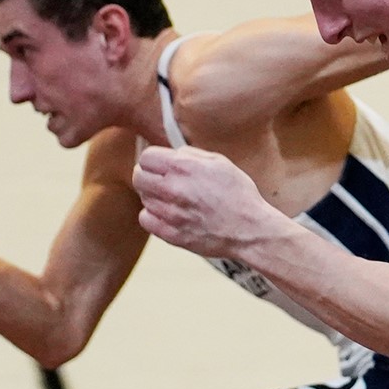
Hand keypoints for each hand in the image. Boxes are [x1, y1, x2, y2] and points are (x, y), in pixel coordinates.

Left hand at [132, 145, 281, 257]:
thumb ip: (191, 155)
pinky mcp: (170, 234)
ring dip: (153, 196)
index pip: (146, 157)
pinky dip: (153, 215)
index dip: (153, 159)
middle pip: (138, 176)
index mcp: (185, 168)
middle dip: (148, 175)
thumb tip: (173, 154)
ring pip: (143, 198)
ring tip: (172, 199)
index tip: (160, 164)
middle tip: (161, 180)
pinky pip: (146, 219)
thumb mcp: (220, 163)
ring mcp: (170, 213)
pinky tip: (168, 213)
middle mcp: (173, 189)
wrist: (250, 230)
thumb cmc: (239, 195)